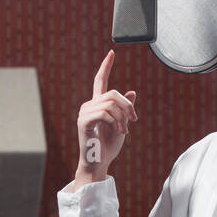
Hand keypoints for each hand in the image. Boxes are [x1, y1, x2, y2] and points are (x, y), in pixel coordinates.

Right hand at [76, 49, 137, 174]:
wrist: (99, 164)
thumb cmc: (108, 147)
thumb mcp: (122, 124)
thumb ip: (125, 109)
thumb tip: (132, 92)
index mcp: (97, 105)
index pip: (100, 81)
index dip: (106, 67)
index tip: (111, 53)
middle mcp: (89, 106)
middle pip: (112, 93)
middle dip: (127, 105)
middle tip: (133, 120)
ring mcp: (85, 113)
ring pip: (110, 103)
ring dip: (122, 117)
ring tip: (125, 130)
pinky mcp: (84, 122)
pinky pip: (104, 113)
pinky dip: (115, 122)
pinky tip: (119, 131)